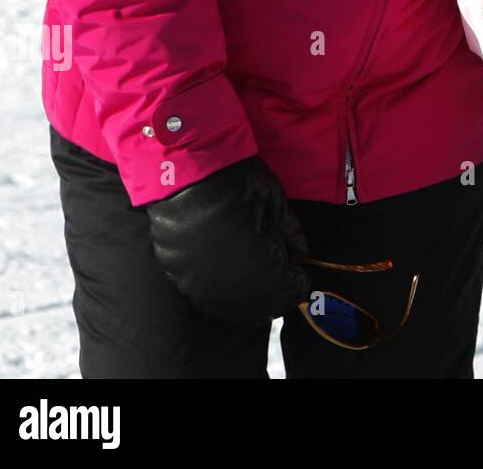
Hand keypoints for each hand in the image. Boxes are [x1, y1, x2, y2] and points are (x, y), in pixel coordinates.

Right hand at [146, 157, 311, 322]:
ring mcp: (200, 288)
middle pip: (262, 308)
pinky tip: (231, 276)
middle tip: (282, 272)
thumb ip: (291, 231)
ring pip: (232, 310)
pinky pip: (207, 300)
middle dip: (276, 292)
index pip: (288, 292)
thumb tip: (302, 252)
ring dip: (249, 298)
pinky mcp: (180, 280)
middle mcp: (229, 288)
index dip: (298, 282)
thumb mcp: (274, 198)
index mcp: (258, 267)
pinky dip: (223, 293)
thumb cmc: (236, 182)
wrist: (186, 173)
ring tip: (256, 273)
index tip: (299, 268)